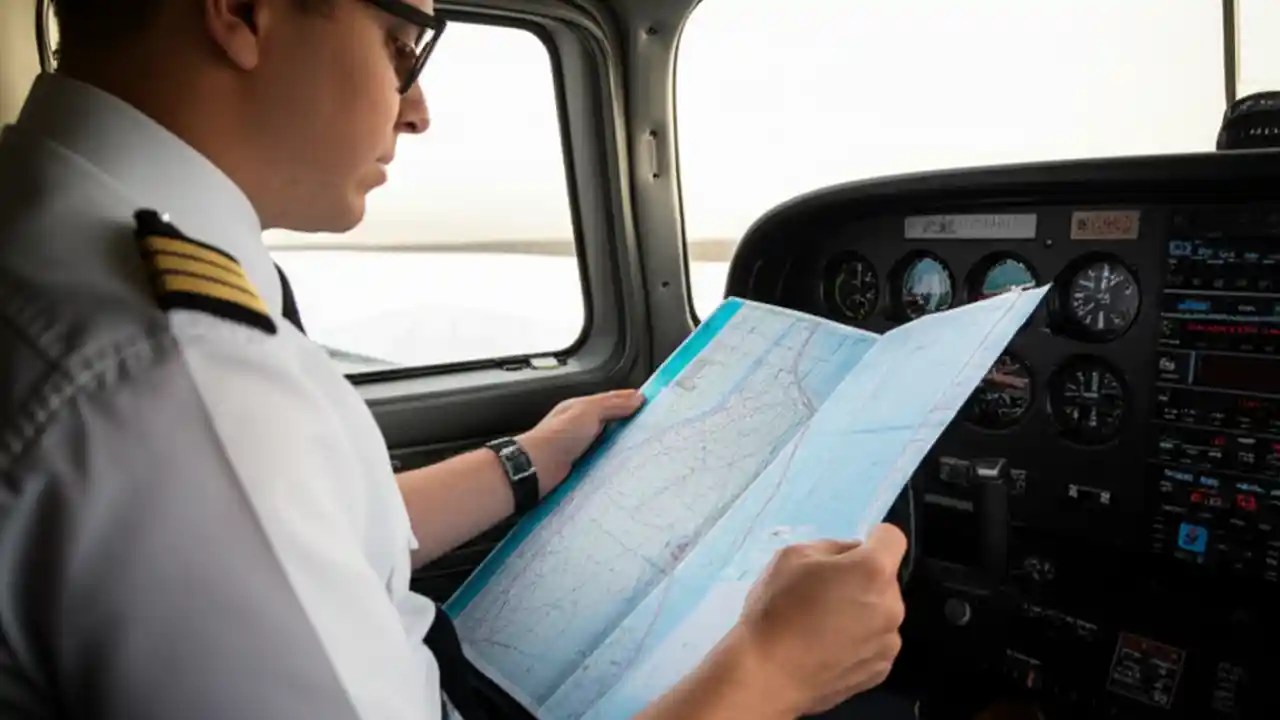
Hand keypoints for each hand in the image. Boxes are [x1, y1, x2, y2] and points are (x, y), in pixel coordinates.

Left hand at [516, 389, 644, 493]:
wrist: (536, 469)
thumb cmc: (556, 436)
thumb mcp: (586, 410)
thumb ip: (611, 403)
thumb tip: (637, 397)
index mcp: (583, 409)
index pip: (613, 401)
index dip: (633, 402)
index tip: (654, 406)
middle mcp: (584, 428)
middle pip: (615, 424)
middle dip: (632, 427)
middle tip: (654, 431)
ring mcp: (584, 449)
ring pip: (612, 446)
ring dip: (624, 448)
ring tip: (646, 450)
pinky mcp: (585, 469)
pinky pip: (606, 464)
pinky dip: (616, 465)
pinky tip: (627, 468)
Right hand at [733, 523, 907, 716]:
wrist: (768, 676)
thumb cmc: (777, 610)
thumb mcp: (792, 556)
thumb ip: (831, 547)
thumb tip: (851, 554)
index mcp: (872, 570)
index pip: (892, 538)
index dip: (873, 538)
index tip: (852, 552)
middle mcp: (891, 605)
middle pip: (884, 580)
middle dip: (861, 580)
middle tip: (823, 593)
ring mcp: (889, 642)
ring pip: (880, 613)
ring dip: (862, 612)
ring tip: (822, 627)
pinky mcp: (880, 671)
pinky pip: (875, 644)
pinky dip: (858, 642)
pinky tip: (827, 649)